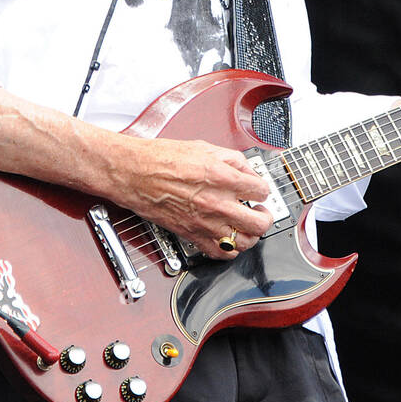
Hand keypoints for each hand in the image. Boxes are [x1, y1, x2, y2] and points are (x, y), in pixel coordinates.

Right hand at [108, 135, 272, 260]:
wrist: (134, 173)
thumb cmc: (161, 158)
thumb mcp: (204, 147)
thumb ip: (232, 159)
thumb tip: (248, 169)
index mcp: (222, 178)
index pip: (261, 190)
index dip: (263, 188)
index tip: (258, 189)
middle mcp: (217, 203)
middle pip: (260, 222)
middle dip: (266, 216)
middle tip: (261, 210)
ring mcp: (204, 223)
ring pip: (244, 242)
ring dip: (251, 235)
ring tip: (248, 225)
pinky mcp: (191, 235)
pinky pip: (220, 253)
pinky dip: (230, 249)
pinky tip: (229, 238)